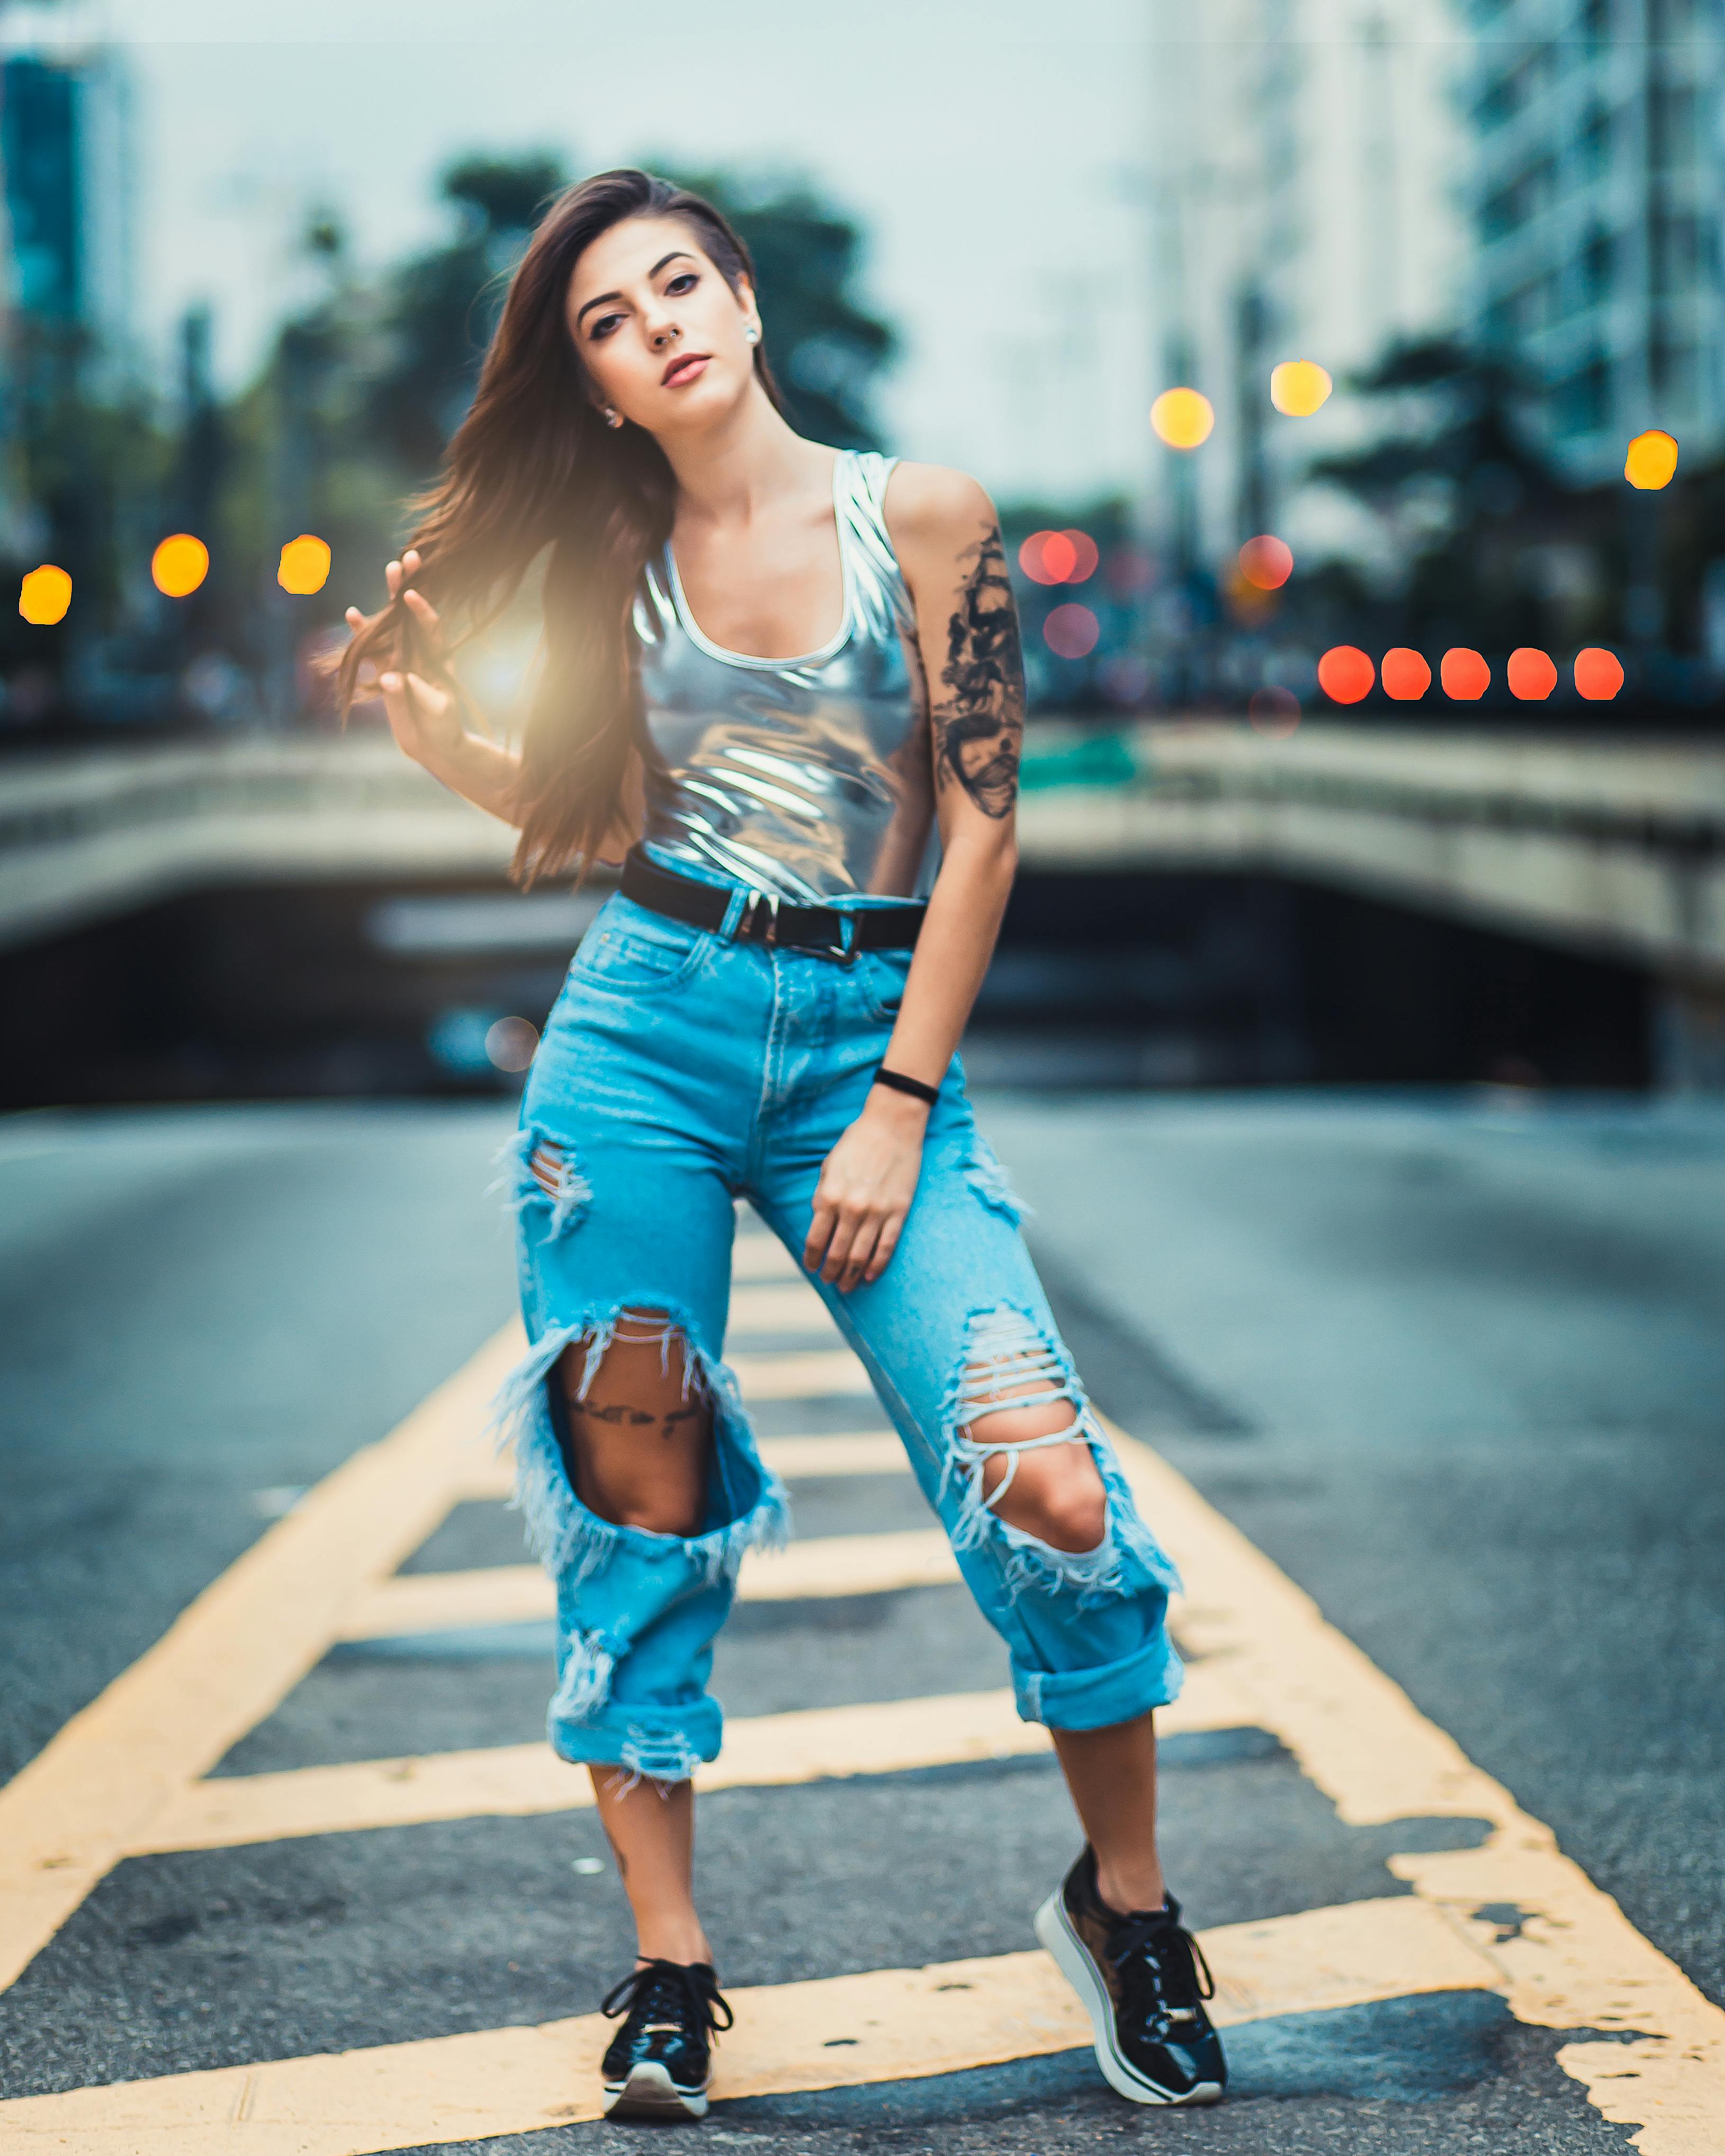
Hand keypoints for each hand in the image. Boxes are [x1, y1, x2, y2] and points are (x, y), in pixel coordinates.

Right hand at [344, 549, 464, 770]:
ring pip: (393, 622)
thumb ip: (420, 693)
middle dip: (410, 586)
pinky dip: (362, 631)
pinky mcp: (385, 668)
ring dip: (389, 598)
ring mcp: (402, 656)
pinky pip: (372, 647)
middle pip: (413, 613)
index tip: (413, 596)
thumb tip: (393, 678)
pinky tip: (353, 613)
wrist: (432, 743)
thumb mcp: (438, 711)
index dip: (423, 611)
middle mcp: (421, 650)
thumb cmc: (443, 726)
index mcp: (439, 656)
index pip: (432, 627)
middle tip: (407, 558)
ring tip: (390, 566)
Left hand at [803, 1090, 927, 1290]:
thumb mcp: (829, 1166)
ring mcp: (877, 1213)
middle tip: (829, 1281)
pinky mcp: (899, 1212)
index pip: (815, 1240)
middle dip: (831, 1272)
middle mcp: (852, 1209)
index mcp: (830, 1196)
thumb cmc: (857, 1143)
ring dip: (852, 1275)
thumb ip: (822, 1195)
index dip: (812, 1258)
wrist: (892, 1126)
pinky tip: (870, 1276)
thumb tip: (819, 1221)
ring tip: (847, 1286)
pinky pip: (887, 1247)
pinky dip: (877, 1265)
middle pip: (838, 1253)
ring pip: (862, 1256)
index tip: (811, 1267)